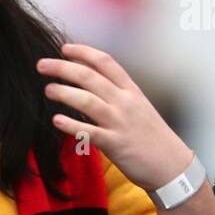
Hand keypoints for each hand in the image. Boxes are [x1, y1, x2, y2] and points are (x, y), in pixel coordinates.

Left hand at [36, 43, 192, 191]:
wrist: (172, 165)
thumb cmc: (153, 137)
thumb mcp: (140, 107)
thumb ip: (118, 94)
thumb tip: (90, 81)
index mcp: (132, 91)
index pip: (106, 62)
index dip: (83, 52)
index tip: (64, 49)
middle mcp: (125, 103)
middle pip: (90, 77)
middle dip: (63, 68)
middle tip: (41, 65)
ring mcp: (120, 123)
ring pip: (87, 101)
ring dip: (64, 92)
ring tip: (48, 90)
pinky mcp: (116, 145)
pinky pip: (89, 132)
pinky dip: (71, 125)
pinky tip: (57, 121)